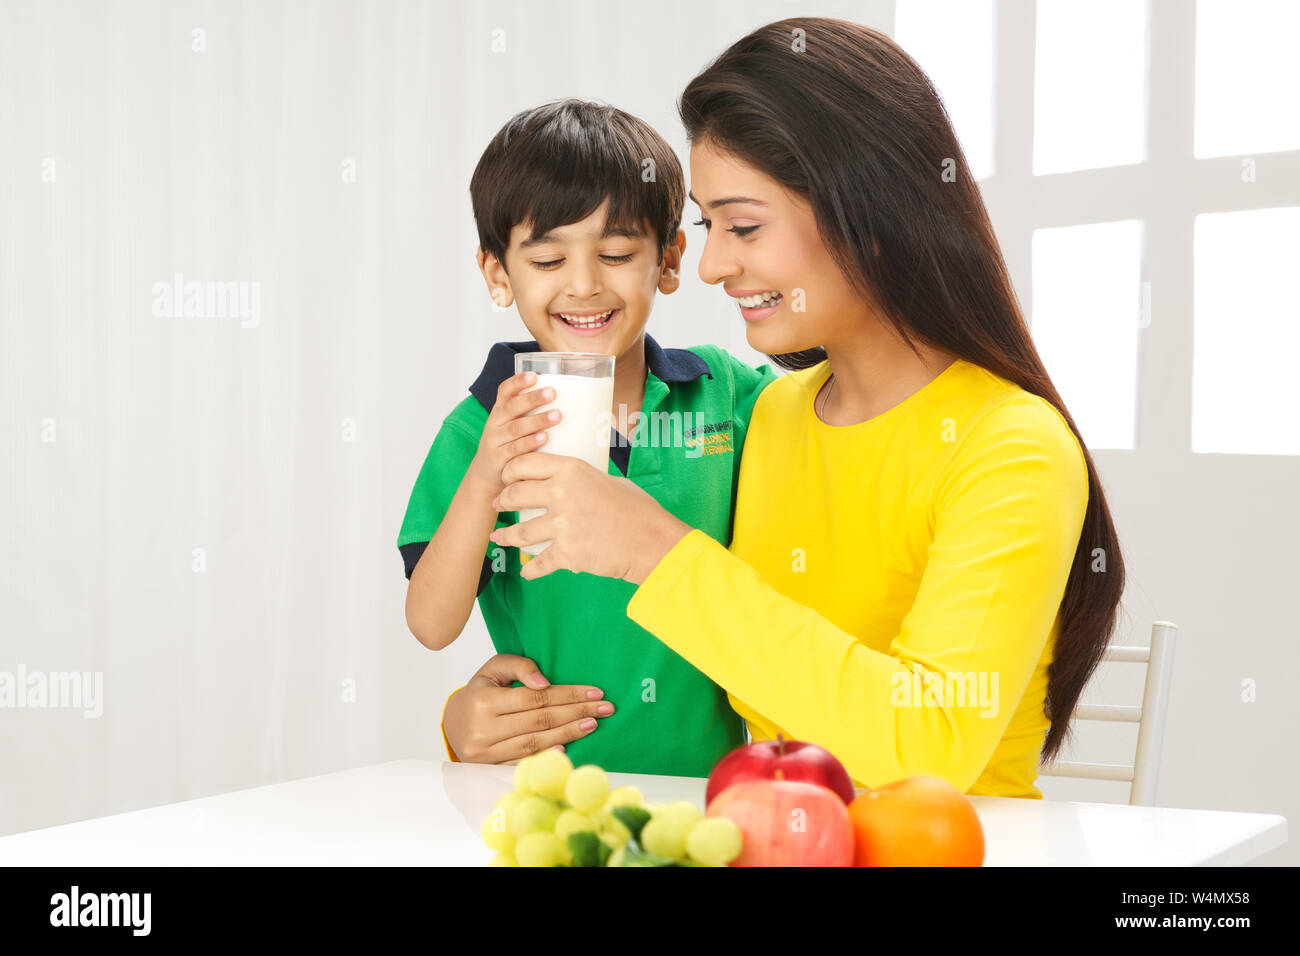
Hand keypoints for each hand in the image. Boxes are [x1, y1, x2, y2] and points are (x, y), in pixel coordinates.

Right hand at [442, 654, 614, 763]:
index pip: (536, 698)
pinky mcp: (490, 768)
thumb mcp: (493, 669)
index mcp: (484, 701)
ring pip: (535, 743)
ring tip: (592, 724)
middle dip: (576, 713)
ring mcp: (486, 753)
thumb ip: (519, 667)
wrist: (452, 724)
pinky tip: (568, 748)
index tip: (595, 693)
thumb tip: (546, 684)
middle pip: (540, 721)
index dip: (568, 695)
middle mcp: (484, 729)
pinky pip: (523, 763)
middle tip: (604, 709)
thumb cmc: (479, 692)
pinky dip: (547, 756)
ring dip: (568, 734)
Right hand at [466, 371, 561, 499]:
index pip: (504, 391)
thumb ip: (531, 413)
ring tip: (557, 415)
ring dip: (537, 421)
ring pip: (515, 429)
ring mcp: (495, 442)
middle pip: (512, 408)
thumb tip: (571, 400)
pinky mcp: (499, 460)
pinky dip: (529, 444)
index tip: (534, 375)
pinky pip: (514, 450)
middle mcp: (495, 423)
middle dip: (532, 399)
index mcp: (499, 411)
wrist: (485, 477)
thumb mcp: (513, 425)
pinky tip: (544, 439)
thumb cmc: (507, 445)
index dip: (517, 382)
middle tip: (553, 392)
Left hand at [487, 452, 692, 583]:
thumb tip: (566, 479)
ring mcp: (562, 526)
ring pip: (520, 532)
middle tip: (500, 505)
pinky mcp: (566, 554)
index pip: (525, 464)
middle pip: (515, 494)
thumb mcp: (608, 480)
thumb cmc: (637, 509)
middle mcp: (561, 495)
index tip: (506, 477)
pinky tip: (526, 570)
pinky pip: (538, 563)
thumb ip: (581, 479)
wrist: (651, 542)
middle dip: (503, 500)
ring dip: (507, 536)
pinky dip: (531, 569)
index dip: (510, 470)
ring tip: (500, 538)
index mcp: (571, 471)